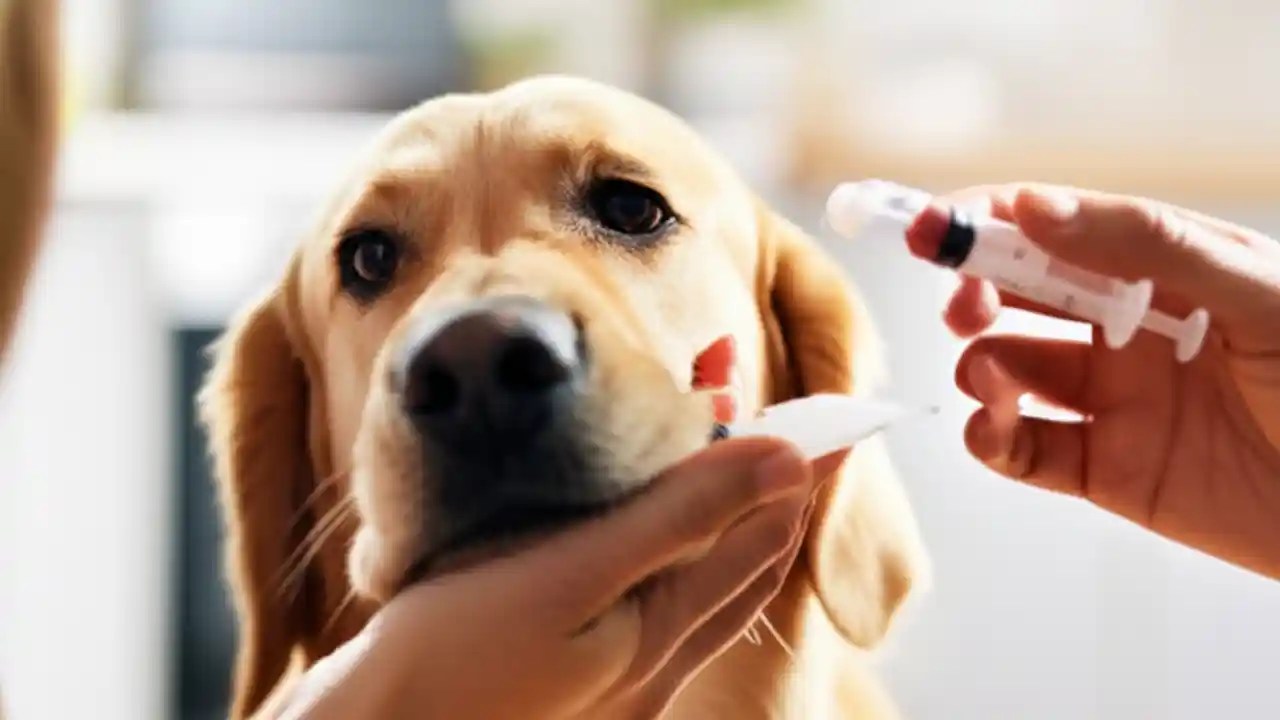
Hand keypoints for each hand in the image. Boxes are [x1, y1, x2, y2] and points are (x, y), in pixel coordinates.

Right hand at [269, 438, 834, 719]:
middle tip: (797, 422)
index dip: (799, 463)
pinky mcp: (593, 681)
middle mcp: (660, 659)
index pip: (765, 527)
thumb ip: (676, 518)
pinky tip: (670, 535)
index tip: (833, 412)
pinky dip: (693, 550)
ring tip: (751, 462)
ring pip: (716, 585)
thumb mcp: (570, 574)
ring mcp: (629, 678)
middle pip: (750, 555)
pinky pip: (675, 608)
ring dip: (738, 516)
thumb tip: (781, 460)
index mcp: (664, 627)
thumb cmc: (452, 653)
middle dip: (776, 484)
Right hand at [926, 184, 1279, 578]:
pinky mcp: (1108, 471)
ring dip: (982, 368)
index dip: (992, 219)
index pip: (1063, 227)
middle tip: (961, 303)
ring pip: (1012, 371)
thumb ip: (1145, 246)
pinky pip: (1026, 450)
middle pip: (1023, 292)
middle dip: (975, 288)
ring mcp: (1117, 401)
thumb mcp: (1259, 294)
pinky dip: (991, 438)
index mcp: (1170, 269)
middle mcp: (1134, 328)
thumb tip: (1032, 206)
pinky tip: (992, 430)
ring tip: (995, 382)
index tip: (932, 225)